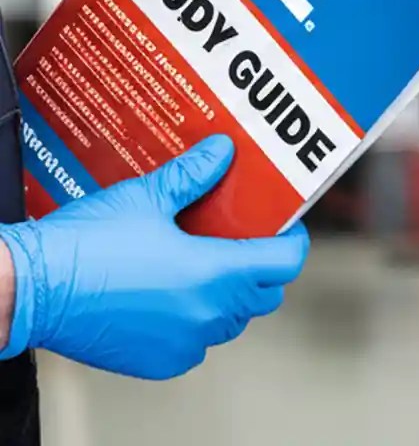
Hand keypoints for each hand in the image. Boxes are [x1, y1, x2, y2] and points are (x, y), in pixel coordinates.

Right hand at [0, 135, 308, 378]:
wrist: (31, 289)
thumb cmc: (83, 246)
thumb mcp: (146, 197)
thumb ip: (194, 176)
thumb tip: (223, 152)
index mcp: (216, 273)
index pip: (286, 262)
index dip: (291, 241)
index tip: (285, 228)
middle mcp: (209, 314)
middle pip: (266, 293)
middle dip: (262, 267)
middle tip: (242, 240)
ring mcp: (187, 342)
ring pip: (233, 320)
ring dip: (230, 295)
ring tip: (203, 264)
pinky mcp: (162, 362)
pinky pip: (198, 342)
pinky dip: (196, 321)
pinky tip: (172, 294)